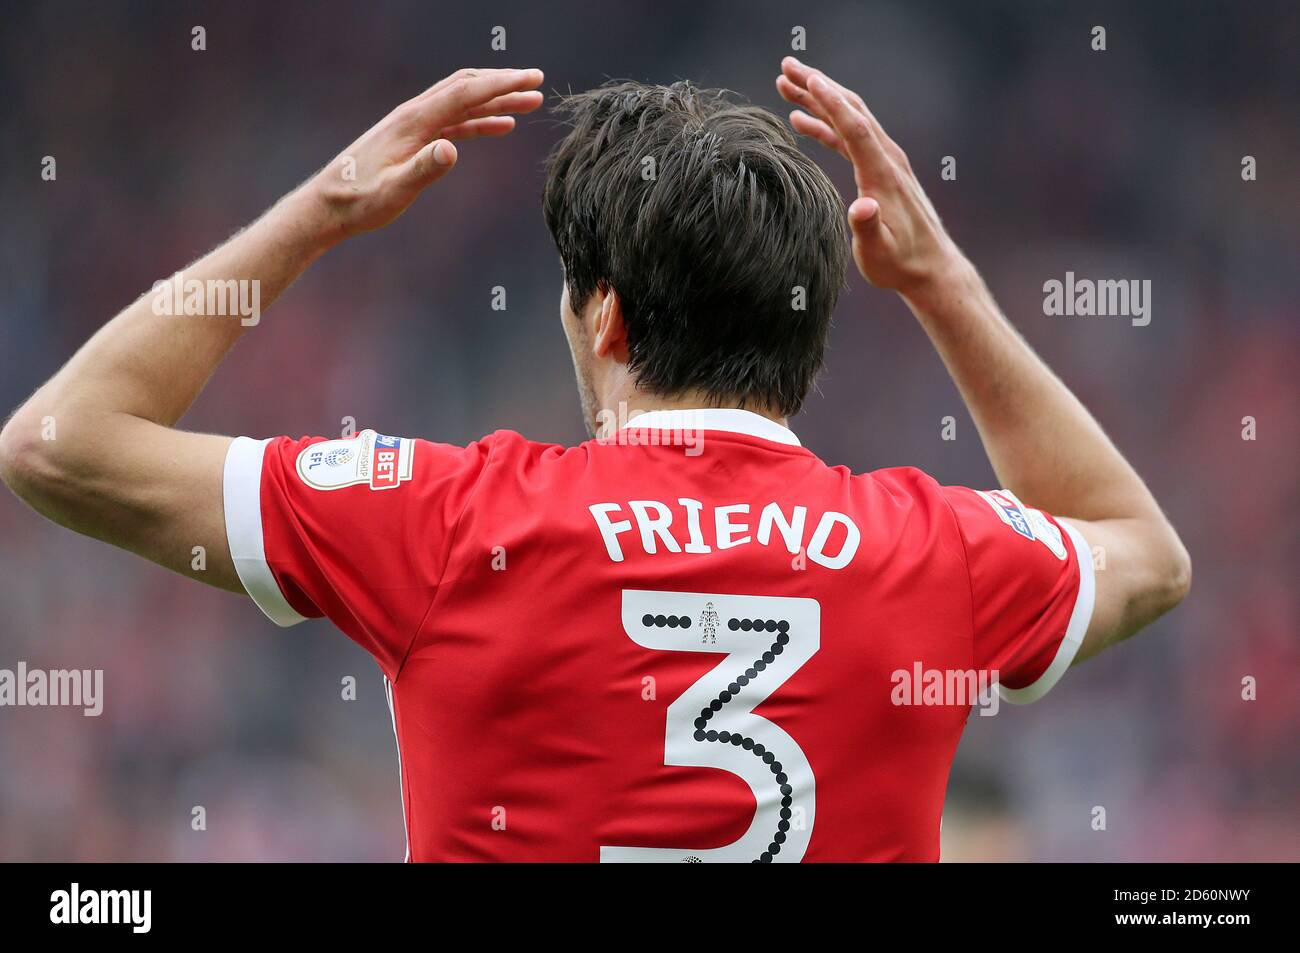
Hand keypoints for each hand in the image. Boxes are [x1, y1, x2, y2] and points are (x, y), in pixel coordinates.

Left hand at [304, 67, 544, 242]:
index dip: (501, 84)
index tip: (532, 79)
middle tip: (538, 82)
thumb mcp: (393, 190)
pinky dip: (481, 120)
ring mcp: (414, 125)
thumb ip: (424, 169)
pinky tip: (502, 126)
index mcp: (413, 121)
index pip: (465, 93)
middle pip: (466, 88)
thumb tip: (452, 148)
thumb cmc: (359, 200)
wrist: (329, 205)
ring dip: (497, 100)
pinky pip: (455, 121)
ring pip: (463, 103)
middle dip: (504, 83)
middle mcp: (414, 115)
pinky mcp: (415, 139)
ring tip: (530, 102)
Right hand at [776, 57, 962, 294]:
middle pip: (850, 110)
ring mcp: (885, 161)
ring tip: (786, 84)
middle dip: (818, 85)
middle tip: (787, 65)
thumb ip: (868, 228)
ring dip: (818, 99)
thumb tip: (861, 208)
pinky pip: (849, 137)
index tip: (807, 79)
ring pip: (849, 118)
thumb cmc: (901, 263)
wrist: (930, 266)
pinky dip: (826, 124)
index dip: (830, 101)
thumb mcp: (879, 252)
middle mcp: (887, 158)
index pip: (855, 126)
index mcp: (882, 173)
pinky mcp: (880, 169)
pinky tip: (802, 120)